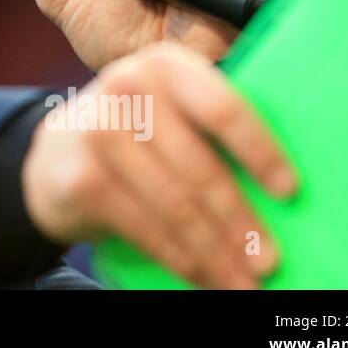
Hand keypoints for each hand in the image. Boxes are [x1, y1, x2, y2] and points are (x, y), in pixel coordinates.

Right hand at [21, 41, 296, 288]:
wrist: (57, 152)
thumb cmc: (138, 132)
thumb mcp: (170, 108)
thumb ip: (214, 124)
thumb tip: (285, 186)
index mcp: (165, 65)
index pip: (221, 107)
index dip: (259, 151)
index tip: (289, 192)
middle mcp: (127, 88)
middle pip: (199, 166)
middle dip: (240, 220)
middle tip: (270, 259)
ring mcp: (99, 132)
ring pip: (175, 204)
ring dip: (215, 252)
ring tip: (244, 282)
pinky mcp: (83, 179)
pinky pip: (145, 227)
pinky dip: (180, 258)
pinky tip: (202, 276)